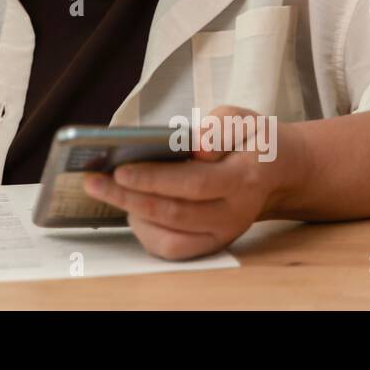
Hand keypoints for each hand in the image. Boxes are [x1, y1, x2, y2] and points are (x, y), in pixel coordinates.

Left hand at [82, 105, 301, 259]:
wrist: (278, 173)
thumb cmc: (252, 142)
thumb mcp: (245, 121)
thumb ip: (221, 128)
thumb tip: (198, 145)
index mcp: (242, 180)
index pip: (193, 184)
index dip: (153, 179)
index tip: (118, 168)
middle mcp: (233, 214)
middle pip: (173, 213)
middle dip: (127, 197)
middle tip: (92, 180)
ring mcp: (221, 234)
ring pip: (169, 238)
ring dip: (131, 215)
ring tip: (104, 189)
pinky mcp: (210, 244)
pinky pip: (171, 248)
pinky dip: (144, 230)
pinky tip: (127, 205)